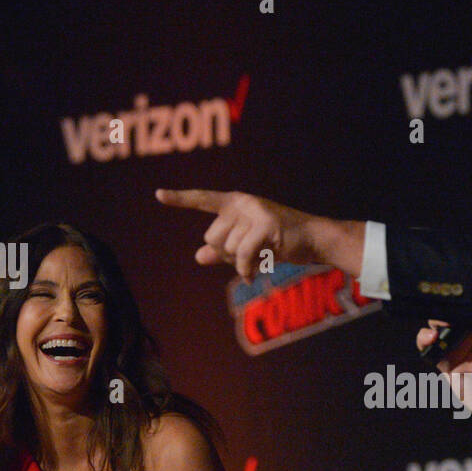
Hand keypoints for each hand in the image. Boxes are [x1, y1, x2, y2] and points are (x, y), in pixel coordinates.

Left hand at [155, 188, 350, 280]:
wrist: (313, 239)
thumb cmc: (280, 241)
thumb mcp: (248, 245)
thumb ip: (222, 250)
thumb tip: (198, 257)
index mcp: (235, 203)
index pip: (203, 200)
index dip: (180, 199)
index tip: (158, 195)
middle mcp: (242, 203)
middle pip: (212, 238)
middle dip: (227, 255)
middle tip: (251, 255)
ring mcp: (255, 212)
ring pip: (228, 249)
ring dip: (242, 263)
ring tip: (262, 256)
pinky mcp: (266, 225)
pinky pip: (242, 255)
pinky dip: (247, 270)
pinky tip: (253, 276)